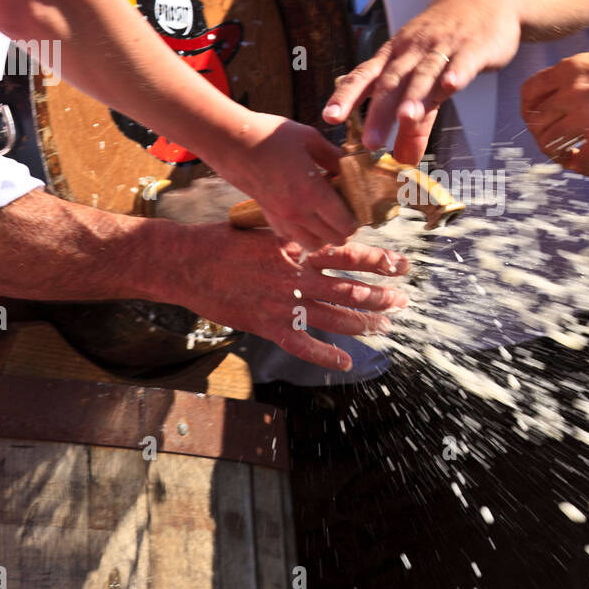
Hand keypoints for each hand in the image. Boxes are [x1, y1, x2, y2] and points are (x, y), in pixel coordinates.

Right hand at [163, 227, 410, 371]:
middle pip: (350, 289)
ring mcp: (283, 304)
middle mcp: (296, 276)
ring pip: (334, 318)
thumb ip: (297, 235)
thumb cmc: (223, 240)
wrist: (186, 262)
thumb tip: (325, 233)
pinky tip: (345, 361)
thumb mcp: (266, 227)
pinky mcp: (267, 326)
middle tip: (401, 301)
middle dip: (381, 297)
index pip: (350, 254)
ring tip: (384, 326)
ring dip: (364, 324)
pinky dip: (326, 355)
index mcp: (298, 248)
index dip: (380, 262)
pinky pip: (302, 345)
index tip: (402, 265)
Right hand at [212, 111, 357, 250]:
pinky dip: (302, 232)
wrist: (231, 141)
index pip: (345, 223)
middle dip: (345, 228)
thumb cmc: (270, 136)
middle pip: (334, 239)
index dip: (357, 218)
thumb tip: (353, 167)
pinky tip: (304, 214)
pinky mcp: (268, 216)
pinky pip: (291, 237)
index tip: (358, 204)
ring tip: (326, 215)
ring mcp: (281, 217)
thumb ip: (334, 157)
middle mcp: (298, 212)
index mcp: (312, 192)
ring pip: (312, 244)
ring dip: (324, 234)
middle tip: (346, 209)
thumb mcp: (310, 139)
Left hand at [323, 0, 521, 163]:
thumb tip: (403, 159)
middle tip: (371, 142)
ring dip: (414, 96)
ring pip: (424, 74)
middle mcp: (413, 51)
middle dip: (379, 113)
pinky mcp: (472, 48)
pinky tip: (451, 86)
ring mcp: (442, 47)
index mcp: (395, 56)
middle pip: (392, 82)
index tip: (329, 118)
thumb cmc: (447, 35)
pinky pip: (462, 61)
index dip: (346, 97)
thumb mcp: (424, 74)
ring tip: (404, 119)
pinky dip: (456, 73)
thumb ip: (415, 119)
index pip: (364, 77)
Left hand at [521, 47, 588, 176]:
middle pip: (536, 122)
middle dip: (543, 137)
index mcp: (571, 69)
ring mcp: (584, 118)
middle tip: (561, 146)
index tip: (538, 122)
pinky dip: (587, 171)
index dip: (529, 111)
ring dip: (562, 157)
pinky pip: (578, 163)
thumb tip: (564, 83)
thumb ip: (581, 72)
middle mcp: (572, 92)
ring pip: (550, 144)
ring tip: (580, 160)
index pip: (529, 92)